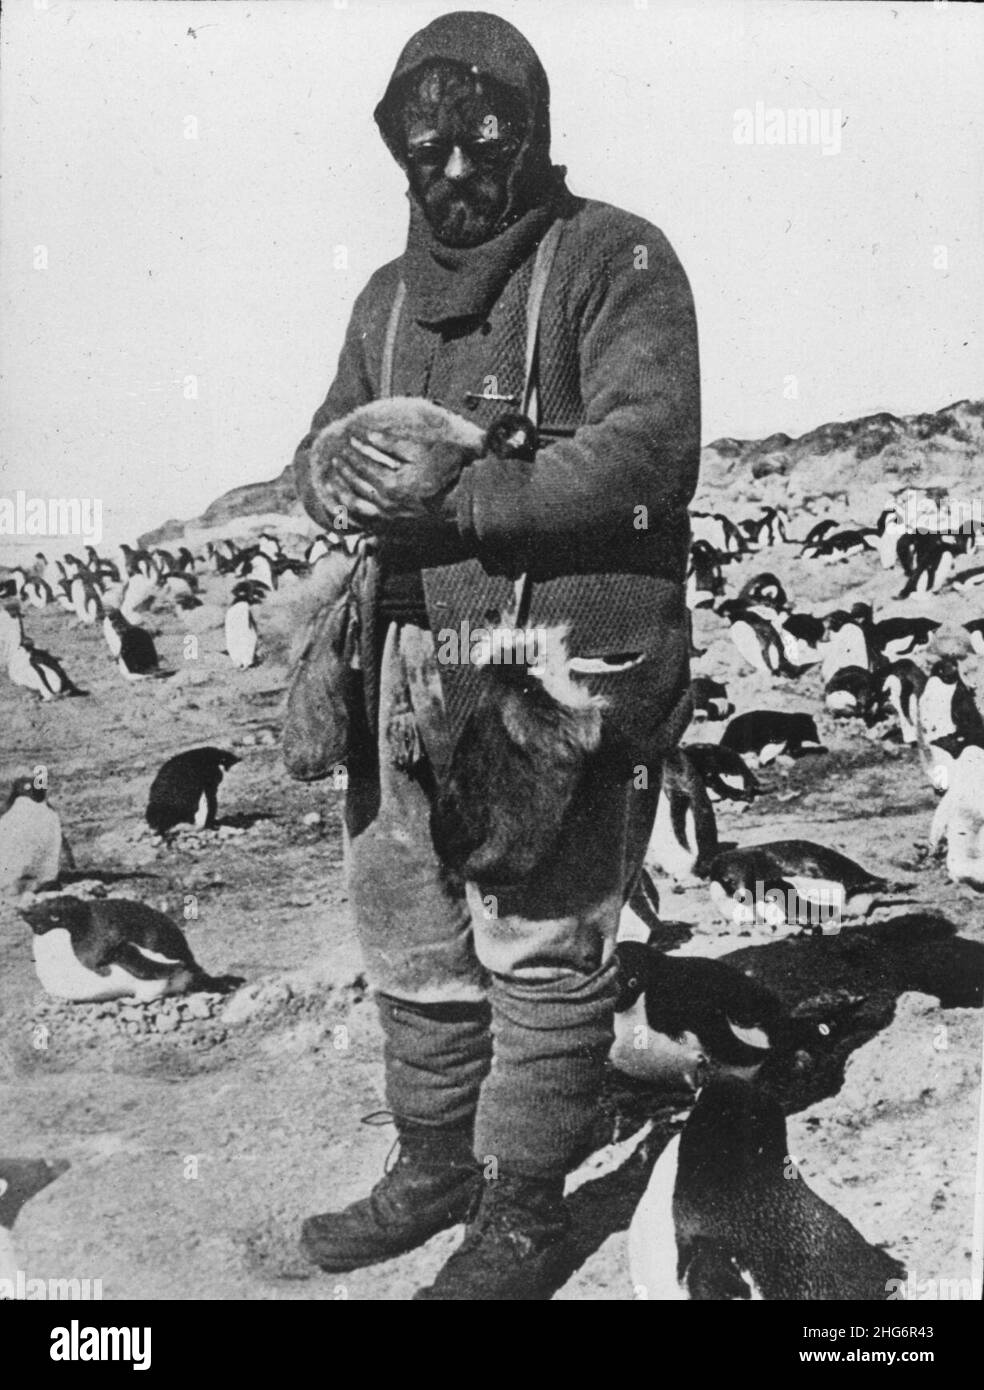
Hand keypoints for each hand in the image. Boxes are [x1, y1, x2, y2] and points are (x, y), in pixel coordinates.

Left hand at [328, 435, 461, 529]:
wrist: (464, 509)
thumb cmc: (447, 476)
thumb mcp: (423, 451)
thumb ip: (394, 443)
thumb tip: (369, 435)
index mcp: (390, 485)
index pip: (363, 466)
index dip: (353, 453)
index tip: (346, 443)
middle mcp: (384, 506)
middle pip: (355, 487)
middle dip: (343, 471)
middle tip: (336, 460)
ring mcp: (388, 522)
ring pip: (355, 509)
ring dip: (341, 495)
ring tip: (331, 484)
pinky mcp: (393, 532)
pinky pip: (364, 526)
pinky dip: (352, 517)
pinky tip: (346, 511)